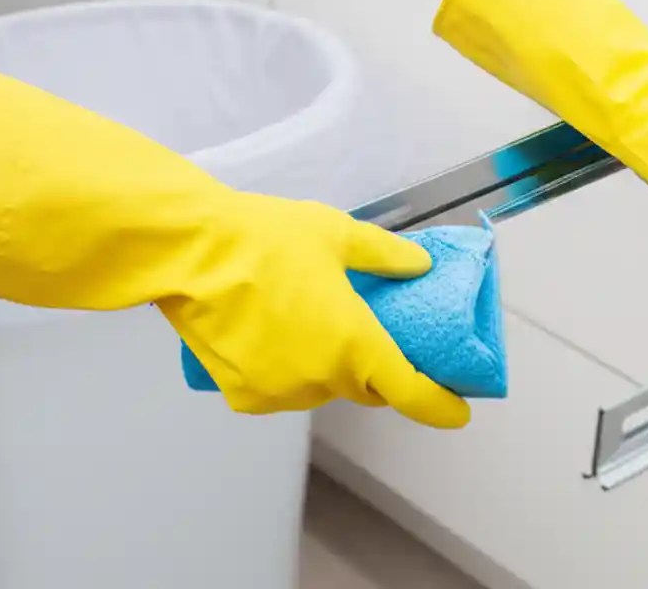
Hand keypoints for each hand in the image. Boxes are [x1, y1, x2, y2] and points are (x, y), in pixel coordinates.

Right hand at [0, 55, 469, 427]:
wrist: (190, 253)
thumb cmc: (264, 239)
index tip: (457, 412)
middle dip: (378, 374)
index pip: (411, 393)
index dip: (439, 406)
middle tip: (375, 340)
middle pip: (366, 391)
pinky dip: (286, 371)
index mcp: (355, 346)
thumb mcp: (337, 235)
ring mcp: (280, 392)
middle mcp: (322, 379)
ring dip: (328, 369)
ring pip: (320, 389)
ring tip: (314, 324)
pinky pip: (280, 390)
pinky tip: (274, 336)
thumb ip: (386, 256)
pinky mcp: (243, 395)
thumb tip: (418, 265)